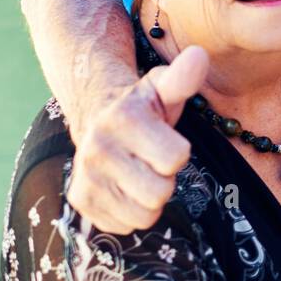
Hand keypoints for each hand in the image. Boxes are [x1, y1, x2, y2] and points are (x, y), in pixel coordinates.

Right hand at [65, 46, 206, 233]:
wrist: (96, 117)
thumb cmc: (143, 106)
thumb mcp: (162, 88)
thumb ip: (183, 78)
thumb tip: (200, 55)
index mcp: (123, 119)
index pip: (176, 158)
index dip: (178, 152)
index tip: (166, 140)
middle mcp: (96, 149)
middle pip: (159, 193)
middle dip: (164, 178)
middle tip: (152, 160)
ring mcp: (85, 178)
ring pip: (143, 215)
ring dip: (149, 199)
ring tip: (139, 173)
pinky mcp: (80, 201)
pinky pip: (125, 225)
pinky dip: (130, 211)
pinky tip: (124, 186)